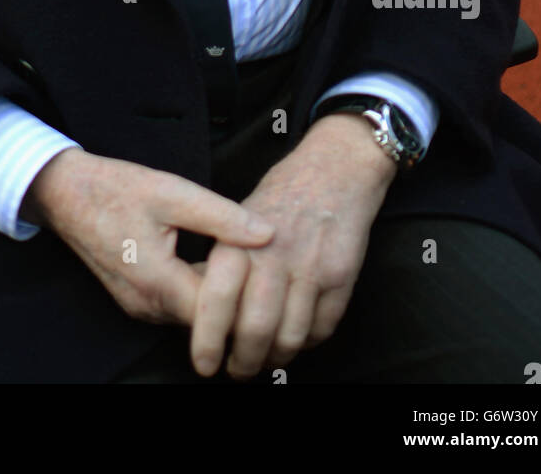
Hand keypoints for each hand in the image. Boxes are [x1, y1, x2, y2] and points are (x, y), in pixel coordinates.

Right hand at [25, 148, 274, 327]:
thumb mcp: (173, 193)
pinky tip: (215, 266)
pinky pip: (177, 304)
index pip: (219, 313)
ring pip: (193, 313)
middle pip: (209, 319)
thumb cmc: (114, 189)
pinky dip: (198, 289)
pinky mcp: (136, 298)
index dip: (250, 296)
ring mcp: (139, 306)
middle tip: (270, 272)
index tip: (274, 274)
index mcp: (158, 284)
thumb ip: (222, 216)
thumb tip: (268, 233)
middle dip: (239, 298)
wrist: (64, 193)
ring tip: (248, 268)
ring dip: (219, 295)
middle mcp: (148, 306)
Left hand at [190, 113, 397, 379]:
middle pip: (256, 329)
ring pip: (291, 337)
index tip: (204, 362)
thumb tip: (200, 308)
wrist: (335, 169)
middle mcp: (274, 254)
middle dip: (244, 361)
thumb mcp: (238, 216)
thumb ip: (223, 261)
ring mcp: (310, 266)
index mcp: (239, 239)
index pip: (218, 299)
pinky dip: (307, 343)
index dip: (208, 339)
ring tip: (267, 359)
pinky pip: (322, 329)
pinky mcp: (341, 276)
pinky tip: (296, 338)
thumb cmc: (282, 194)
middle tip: (238, 370)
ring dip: (276, 358)